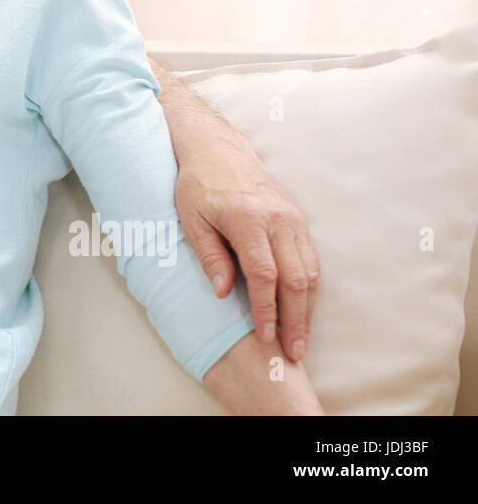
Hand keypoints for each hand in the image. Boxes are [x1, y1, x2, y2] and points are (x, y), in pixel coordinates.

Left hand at [174, 130, 319, 363]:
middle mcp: (277, 220)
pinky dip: (310, 289)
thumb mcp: (192, 219)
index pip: (264, 274)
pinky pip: (312, 260)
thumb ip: (210, 256)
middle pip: (296, 278)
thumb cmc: (199, 185)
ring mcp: (293, 219)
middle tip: (292, 352)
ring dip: (307, 309)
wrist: (218, 150)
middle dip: (295, 319)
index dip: (267, 309)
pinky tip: (303, 310)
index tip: (265, 336)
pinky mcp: (298, 220)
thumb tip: (225, 293)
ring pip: (311, 272)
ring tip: (300, 340)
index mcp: (247, 219)